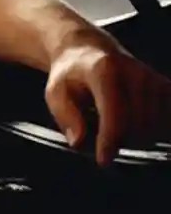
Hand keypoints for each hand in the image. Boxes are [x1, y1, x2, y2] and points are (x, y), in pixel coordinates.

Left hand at [44, 39, 170, 164]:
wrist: (88, 52)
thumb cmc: (70, 76)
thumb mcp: (55, 92)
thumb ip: (66, 116)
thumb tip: (79, 143)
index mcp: (105, 70)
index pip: (114, 111)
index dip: (110, 139)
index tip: (103, 161)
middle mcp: (135, 72)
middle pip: (138, 123)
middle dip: (120, 141)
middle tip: (101, 140)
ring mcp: (154, 79)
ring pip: (156, 126)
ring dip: (136, 139)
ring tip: (114, 130)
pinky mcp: (165, 88)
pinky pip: (167, 121)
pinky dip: (154, 133)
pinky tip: (136, 130)